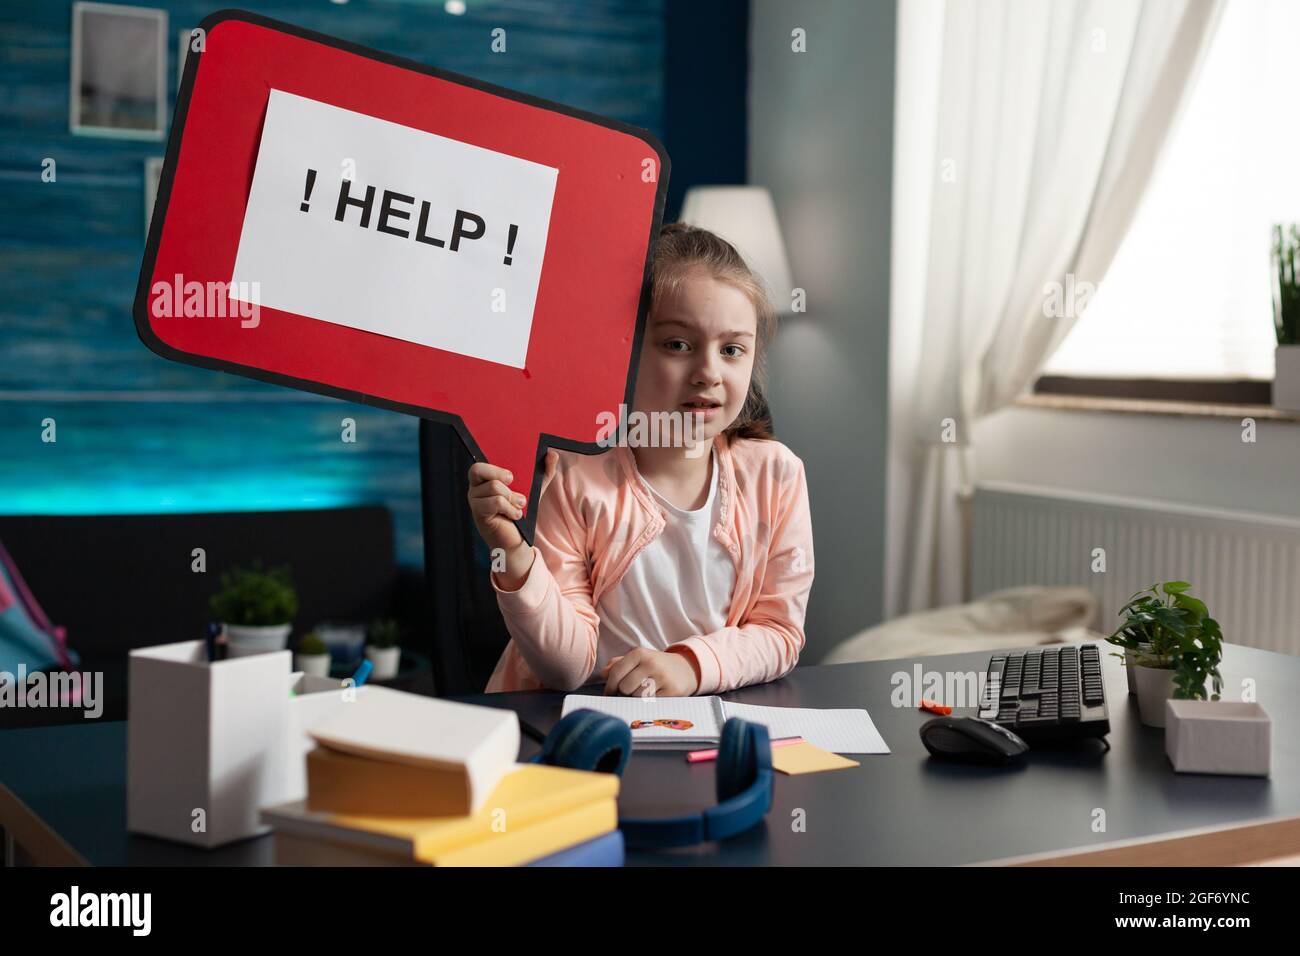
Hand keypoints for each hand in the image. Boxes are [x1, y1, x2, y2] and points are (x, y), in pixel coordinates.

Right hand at [467, 451, 558, 589]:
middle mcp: (475, 489)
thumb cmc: (521, 513)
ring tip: (519, 506)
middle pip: (477, 470)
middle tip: (513, 483)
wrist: (517, 540)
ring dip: (512, 498)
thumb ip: (544, 472)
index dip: (494, 467)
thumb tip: (552, 453)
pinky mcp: (478, 514)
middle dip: (498, 474)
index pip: (479, 465)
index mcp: (484, 480)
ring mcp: (474, 501)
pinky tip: (515, 515)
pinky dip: (510, 508)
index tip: (512, 477)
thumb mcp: (535, 490)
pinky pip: (496, 502)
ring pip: (493, 487)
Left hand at [602, 647, 699, 696]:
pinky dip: (649, 702)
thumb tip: (603, 673)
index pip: (616, 673)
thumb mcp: (638, 659)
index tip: (609, 693)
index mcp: (639, 653)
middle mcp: (651, 663)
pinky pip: (651, 702)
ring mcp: (662, 677)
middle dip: (624, 692)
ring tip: (644, 692)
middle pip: (625, 687)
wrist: (686, 669)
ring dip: (637, 698)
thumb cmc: (656, 666)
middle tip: (630, 691)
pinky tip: (654, 695)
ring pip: (637, 696)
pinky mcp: (672, 691)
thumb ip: (618, 664)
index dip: (609, 686)